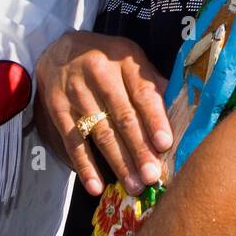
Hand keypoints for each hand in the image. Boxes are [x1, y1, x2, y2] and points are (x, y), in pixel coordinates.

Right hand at [35, 31, 170, 195]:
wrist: (58, 49)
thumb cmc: (107, 59)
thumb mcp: (131, 59)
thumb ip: (152, 84)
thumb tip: (179, 113)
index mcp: (124, 60)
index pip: (142, 93)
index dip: (154, 120)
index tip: (165, 145)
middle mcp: (99, 73)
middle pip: (122, 116)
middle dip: (139, 149)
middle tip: (152, 176)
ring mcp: (75, 92)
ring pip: (100, 132)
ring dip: (118, 162)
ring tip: (134, 185)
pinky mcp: (57, 109)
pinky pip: (73, 142)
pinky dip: (85, 166)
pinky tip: (96, 186)